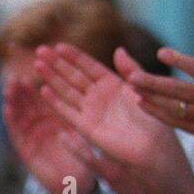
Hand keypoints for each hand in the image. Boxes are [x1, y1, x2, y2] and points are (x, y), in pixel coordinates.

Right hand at [3, 78, 95, 193]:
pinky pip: (18, 134)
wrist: (77, 185)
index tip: (40, 65)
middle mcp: (43, 124)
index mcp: (58, 116)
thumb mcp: (86, 131)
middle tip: (20, 71)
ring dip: (15, 100)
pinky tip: (8, 108)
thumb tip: (92, 89)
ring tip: (10, 86)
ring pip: (22, 114)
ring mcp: (33, 136)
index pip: (50, 94)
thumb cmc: (84, 157)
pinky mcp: (26, 150)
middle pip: (32, 101)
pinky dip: (12, 121)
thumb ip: (85, 112)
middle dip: (24, 87)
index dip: (43, 80)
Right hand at [35, 43, 188, 193]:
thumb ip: (131, 70)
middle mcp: (100, 97)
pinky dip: (56, 102)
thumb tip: (118, 50)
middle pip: (74, 77)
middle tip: (40, 50)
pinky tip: (43, 90)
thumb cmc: (155, 120)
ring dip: (52, 79)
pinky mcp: (88, 128)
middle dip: (57, 64)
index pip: (89, 67)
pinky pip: (69, 113)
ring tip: (37, 64)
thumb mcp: (143, 89)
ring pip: (68, 92)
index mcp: (114, 85)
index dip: (74, 56)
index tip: (58, 45)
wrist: (157, 149)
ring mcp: (93, 112)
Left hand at [124, 40, 193, 155]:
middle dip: (155, 84)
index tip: (161, 52)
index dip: (180, 61)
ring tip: (133, 87)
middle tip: (133, 76)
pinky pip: (175, 122)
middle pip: (180, 91)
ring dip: (151, 98)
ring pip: (174, 108)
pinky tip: (142, 103)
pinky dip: (157, 113)